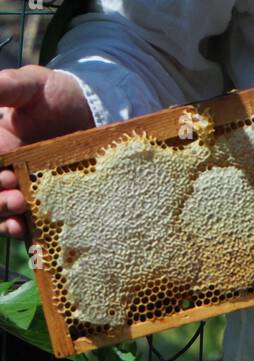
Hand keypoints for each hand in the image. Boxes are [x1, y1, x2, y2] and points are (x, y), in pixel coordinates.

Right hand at [0, 66, 94, 235]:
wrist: (94, 112)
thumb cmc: (58, 95)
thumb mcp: (30, 85)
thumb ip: (6, 88)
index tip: (0, 173)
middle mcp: (7, 171)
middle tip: (14, 195)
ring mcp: (27, 190)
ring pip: (3, 213)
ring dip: (3, 215)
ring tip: (20, 206)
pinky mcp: (50, 206)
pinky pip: (31, 227)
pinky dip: (24, 233)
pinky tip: (25, 232)